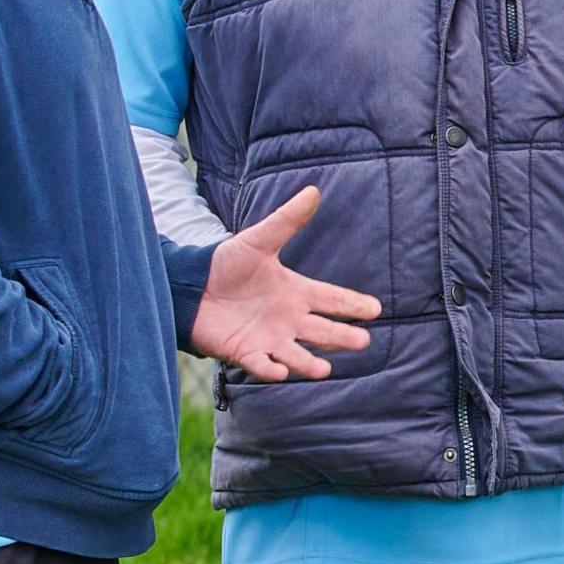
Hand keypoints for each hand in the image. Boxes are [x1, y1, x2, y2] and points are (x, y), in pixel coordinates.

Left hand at [192, 184, 379, 382]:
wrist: (189, 286)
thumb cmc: (226, 264)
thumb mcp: (257, 240)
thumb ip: (286, 220)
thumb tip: (313, 190)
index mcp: (296, 293)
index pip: (332, 299)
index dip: (353, 304)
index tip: (375, 309)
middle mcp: (288, 319)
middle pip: (323, 331)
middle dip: (342, 338)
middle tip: (362, 341)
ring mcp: (268, 339)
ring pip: (296, 355)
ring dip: (309, 363)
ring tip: (324, 369)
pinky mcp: (244, 352)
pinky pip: (261, 365)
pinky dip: (269, 370)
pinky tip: (278, 372)